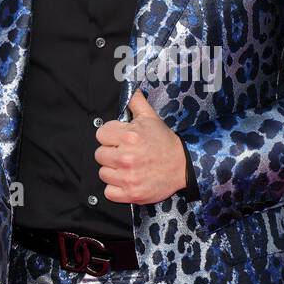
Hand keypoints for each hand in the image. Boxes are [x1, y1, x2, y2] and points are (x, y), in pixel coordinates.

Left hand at [95, 89, 186, 204]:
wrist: (183, 166)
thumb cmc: (165, 143)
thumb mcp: (151, 119)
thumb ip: (136, 103)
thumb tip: (129, 89)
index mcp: (129, 136)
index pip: (101, 134)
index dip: (110, 136)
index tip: (119, 139)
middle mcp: (126, 157)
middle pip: (99, 155)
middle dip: (110, 153)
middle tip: (123, 153)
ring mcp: (128, 178)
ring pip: (103, 173)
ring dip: (112, 171)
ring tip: (126, 167)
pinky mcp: (131, 194)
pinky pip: (109, 192)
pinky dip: (115, 188)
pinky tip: (126, 180)